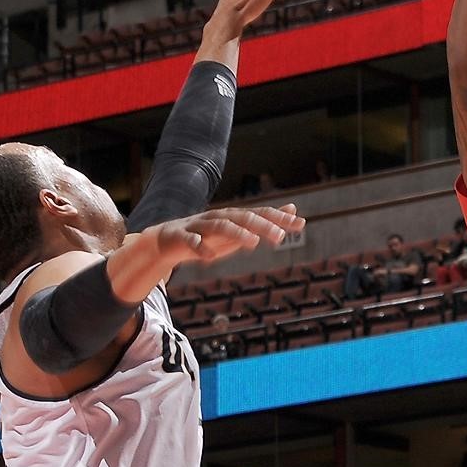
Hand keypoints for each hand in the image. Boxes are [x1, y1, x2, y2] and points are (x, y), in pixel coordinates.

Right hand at [149, 203, 304, 263]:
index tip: (300, 224)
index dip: (279, 218)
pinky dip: (199, 246)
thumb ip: (265, 221)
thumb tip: (293, 209)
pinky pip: (190, 240)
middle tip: (280, 236)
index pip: (260, 214)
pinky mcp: (180, 235)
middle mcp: (218, 217)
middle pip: (243, 218)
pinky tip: (208, 257)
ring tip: (252, 243)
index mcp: (233, 217)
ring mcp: (198, 225)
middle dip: (262, 225)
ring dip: (236, 233)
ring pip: (219, 225)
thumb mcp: (239, 231)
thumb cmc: (208, 237)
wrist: (167, 242)